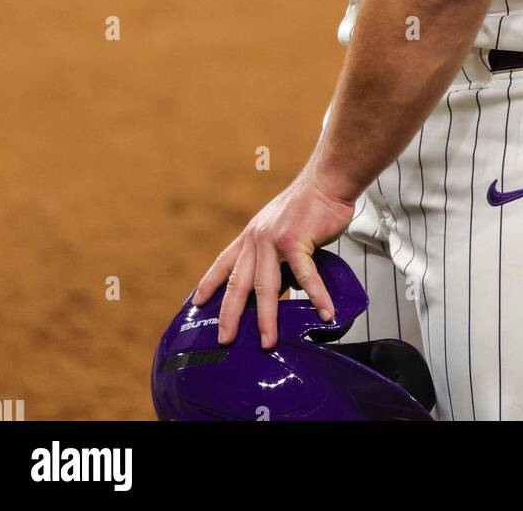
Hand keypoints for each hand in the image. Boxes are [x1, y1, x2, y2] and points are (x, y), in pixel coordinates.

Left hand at [190, 169, 354, 349]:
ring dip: (267, 318)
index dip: (209, 283)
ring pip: (266, 286)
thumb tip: (283, 285)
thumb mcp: (280, 228)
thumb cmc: (308, 205)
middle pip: (238, 282)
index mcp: (251, 235)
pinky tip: (324, 312)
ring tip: (268, 341)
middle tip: (225, 338)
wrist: (326, 180)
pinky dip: (316, 296)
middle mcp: (257, 238)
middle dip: (230, 314)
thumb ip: (275, 256)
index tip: (197, 302)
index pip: (224, 263)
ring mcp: (275, 240)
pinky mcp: (296, 240)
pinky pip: (306, 275)